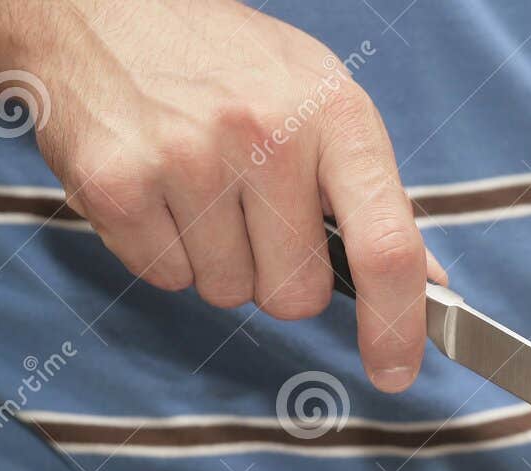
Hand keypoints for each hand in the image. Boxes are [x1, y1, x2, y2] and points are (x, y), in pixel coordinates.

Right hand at [11, 0, 442, 389]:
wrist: (99, 8)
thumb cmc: (229, 62)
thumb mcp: (323, 101)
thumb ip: (377, 196)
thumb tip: (430, 282)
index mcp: (337, 118)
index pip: (388, 248)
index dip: (396, 327)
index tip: (396, 373)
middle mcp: (268, 136)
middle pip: (296, 296)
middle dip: (279, 275)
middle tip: (255, 210)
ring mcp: (188, 159)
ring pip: (228, 293)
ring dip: (218, 260)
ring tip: (201, 185)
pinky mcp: (117, 183)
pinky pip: (165, 278)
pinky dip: (164, 250)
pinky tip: (160, 188)